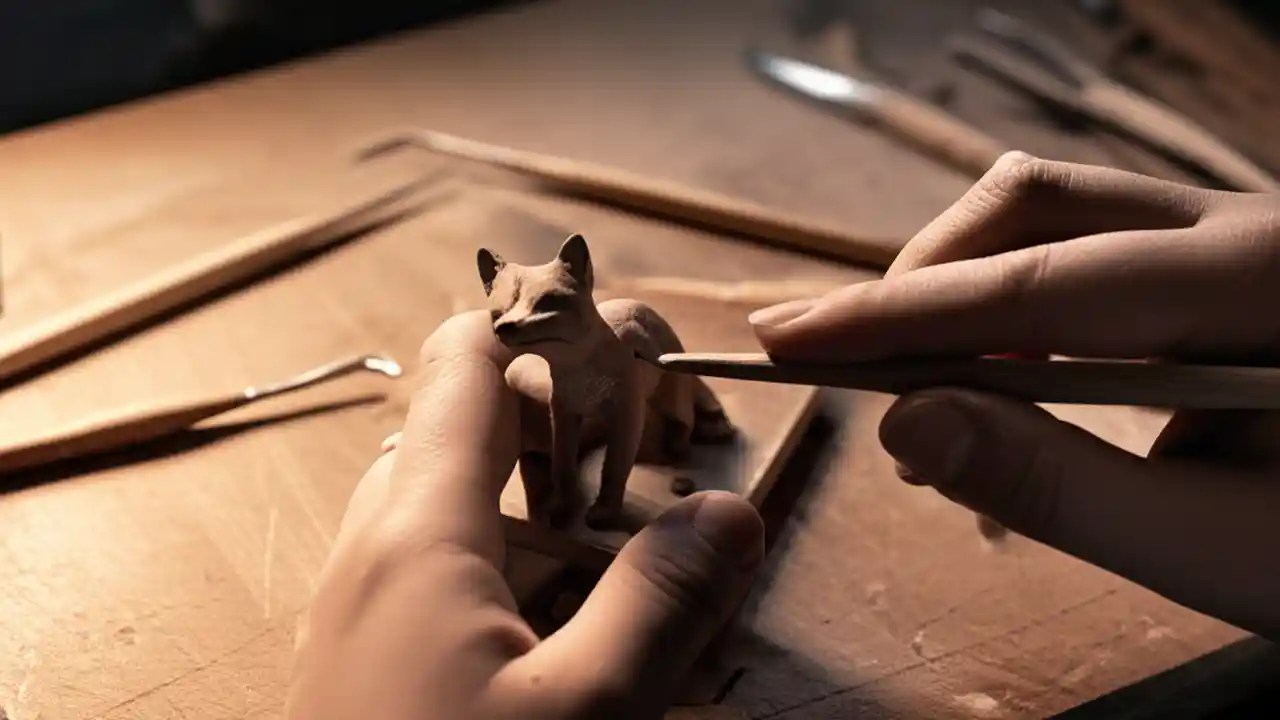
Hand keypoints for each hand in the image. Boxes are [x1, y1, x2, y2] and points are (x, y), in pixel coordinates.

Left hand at [286, 311, 763, 719]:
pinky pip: (442, 568)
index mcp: (417, 529)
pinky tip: (569, 621)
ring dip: (539, 497)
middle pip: (464, 423)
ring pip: (455, 499)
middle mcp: (378, 547)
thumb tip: (729, 510)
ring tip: (621, 532)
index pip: (468, 363)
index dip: (543, 323)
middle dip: (561, 417)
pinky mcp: (372, 657)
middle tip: (648, 445)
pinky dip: (512, 561)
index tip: (625, 336)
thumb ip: (662, 605)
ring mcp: (366, 604)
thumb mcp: (586, 718)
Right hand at [750, 152, 1279, 638]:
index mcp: (1269, 283)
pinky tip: (998, 390)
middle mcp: (1246, 226)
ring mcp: (1233, 236)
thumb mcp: (1221, 549)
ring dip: (960, 295)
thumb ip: (1058, 486)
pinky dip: (1010, 314)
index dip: (893, 313)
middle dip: (921, 284)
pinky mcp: (1217, 265)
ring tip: (925, 399)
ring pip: (1050, 216)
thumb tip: (907, 424)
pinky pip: (1082, 253)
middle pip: (1034, 206)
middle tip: (846, 373)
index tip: (782, 335)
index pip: (1037, 285)